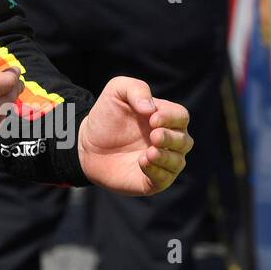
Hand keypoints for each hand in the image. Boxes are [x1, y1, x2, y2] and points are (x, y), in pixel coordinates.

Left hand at [77, 77, 192, 195]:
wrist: (86, 144)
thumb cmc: (106, 116)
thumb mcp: (117, 91)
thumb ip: (136, 89)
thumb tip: (150, 108)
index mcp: (165, 118)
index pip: (181, 117)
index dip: (171, 118)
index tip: (153, 118)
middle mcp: (169, 141)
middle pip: (184, 141)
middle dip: (171, 138)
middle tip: (154, 136)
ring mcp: (162, 162)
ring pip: (178, 162)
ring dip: (166, 157)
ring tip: (150, 152)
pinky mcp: (151, 180)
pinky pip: (163, 179)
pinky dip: (156, 172)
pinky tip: (142, 162)